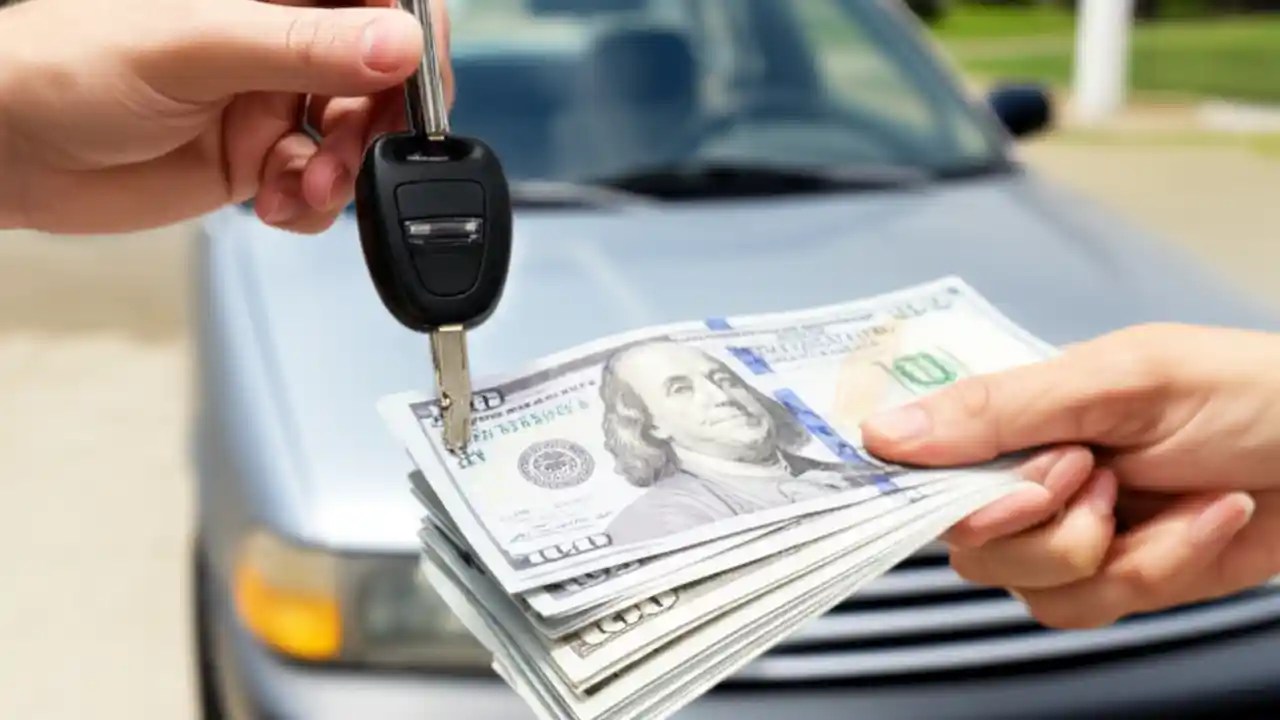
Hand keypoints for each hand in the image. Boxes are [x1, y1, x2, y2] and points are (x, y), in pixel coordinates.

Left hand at [0, 0, 452, 233]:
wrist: (9, 153)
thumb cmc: (63, 68)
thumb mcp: (194, 49)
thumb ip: (303, 49)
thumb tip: (398, 47)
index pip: (375, 0)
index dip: (411, 34)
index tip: (417, 75)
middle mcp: (279, 41)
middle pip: (380, 74)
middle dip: (381, 120)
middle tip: (357, 149)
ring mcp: (273, 100)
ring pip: (359, 136)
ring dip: (348, 170)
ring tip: (308, 186)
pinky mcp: (261, 159)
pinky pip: (323, 185)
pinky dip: (314, 203)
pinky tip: (280, 204)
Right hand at [859, 322, 1279, 628]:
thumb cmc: (1249, 394)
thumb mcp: (1117, 383)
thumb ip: (1000, 410)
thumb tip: (885, 434)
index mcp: (1017, 414)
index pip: (925, 462)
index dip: (945, 491)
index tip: (1010, 487)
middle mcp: (1030, 475)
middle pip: (970, 541)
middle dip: (1044, 522)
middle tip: (1098, 473)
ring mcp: (1071, 532)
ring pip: (1024, 584)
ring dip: (1109, 551)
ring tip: (1162, 495)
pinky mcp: (1117, 579)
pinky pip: (1087, 609)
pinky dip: (1157, 571)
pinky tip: (1202, 523)